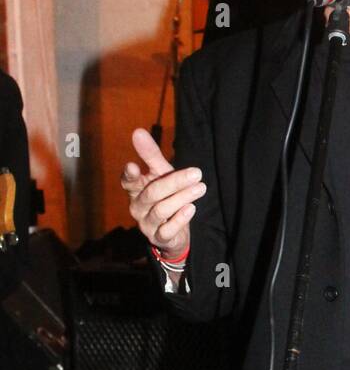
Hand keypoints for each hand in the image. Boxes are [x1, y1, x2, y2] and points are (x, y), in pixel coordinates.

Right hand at [120, 127, 205, 259]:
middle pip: (153, 193)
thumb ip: (151, 155)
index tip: (133, 165)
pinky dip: (180, 219)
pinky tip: (191, 208)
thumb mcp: (160, 174)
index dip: (129, 175)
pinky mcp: (159, 238)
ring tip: (201, 188)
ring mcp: (147, 224)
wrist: (172, 232)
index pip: (128, 182)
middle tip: (197, 173)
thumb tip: (137, 131)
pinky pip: (167, 230)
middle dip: (175, 182)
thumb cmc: (165, 196)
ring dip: (182, 198)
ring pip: (162, 210)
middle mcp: (137, 207)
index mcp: (135, 190)